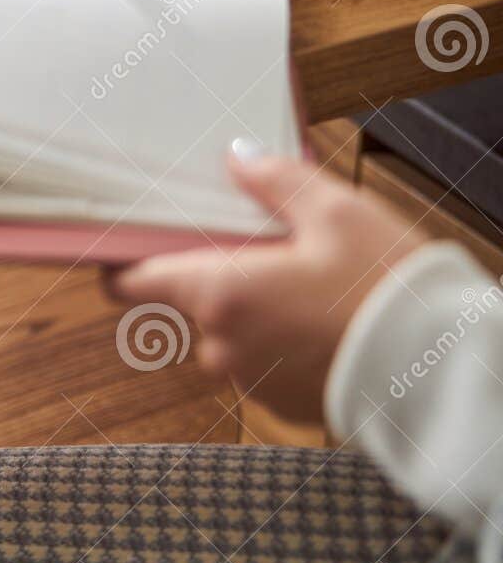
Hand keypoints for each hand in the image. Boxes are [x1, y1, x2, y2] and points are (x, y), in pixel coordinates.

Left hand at [108, 148, 430, 423]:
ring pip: (231, 331)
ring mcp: (247, 380)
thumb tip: (238, 159)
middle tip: (266, 246)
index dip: (124, 261)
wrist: (438, 374)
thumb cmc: (387, 291)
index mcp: (217, 294)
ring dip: (255, 308)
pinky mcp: (280, 403)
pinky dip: (282, 339)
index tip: (129, 241)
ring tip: (310, 284)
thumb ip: (276, 182)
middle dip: (219, 273)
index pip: (131, 282)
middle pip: (190, 300)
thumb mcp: (337, 215)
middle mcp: (219, 344)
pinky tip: (324, 320)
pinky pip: (264, 360)